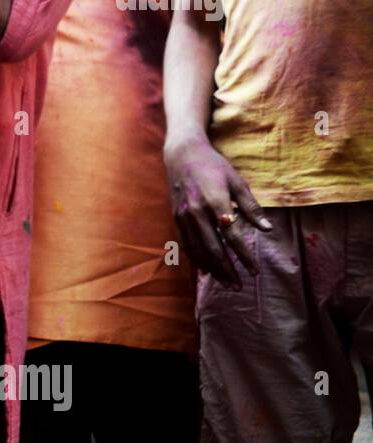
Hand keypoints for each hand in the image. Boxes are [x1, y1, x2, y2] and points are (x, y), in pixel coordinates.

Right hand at [164, 131, 271, 287]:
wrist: (182, 155)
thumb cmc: (213, 166)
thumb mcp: (237, 182)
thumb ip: (251, 207)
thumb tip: (267, 229)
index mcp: (214, 202)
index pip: (232, 236)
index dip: (243, 255)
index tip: (254, 271)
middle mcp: (196, 212)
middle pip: (213, 248)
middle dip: (227, 270)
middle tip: (238, 287)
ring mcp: (184, 217)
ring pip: (198, 250)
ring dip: (212, 269)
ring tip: (225, 283)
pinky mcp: (176, 218)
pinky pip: (187, 244)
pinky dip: (196, 259)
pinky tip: (205, 270)